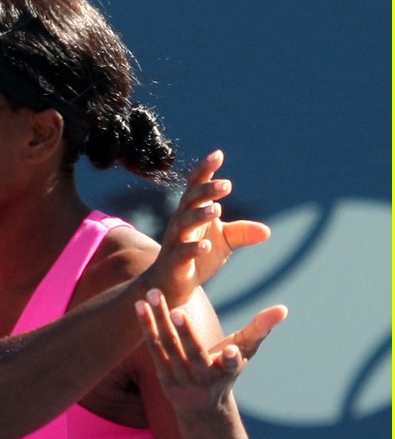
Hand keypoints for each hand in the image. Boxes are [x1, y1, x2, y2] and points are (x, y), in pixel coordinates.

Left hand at [137, 290, 287, 410]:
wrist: (201, 406)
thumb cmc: (227, 369)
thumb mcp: (245, 352)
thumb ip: (261, 329)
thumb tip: (284, 308)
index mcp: (227, 371)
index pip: (230, 366)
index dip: (229, 359)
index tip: (229, 352)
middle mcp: (203, 378)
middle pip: (192, 353)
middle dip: (185, 332)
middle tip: (176, 309)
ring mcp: (180, 378)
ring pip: (168, 348)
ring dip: (157, 321)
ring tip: (151, 295)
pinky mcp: (162, 375)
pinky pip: (153, 348)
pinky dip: (146, 327)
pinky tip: (139, 306)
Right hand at [147, 151, 270, 306]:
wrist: (172, 283)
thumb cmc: (197, 257)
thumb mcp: (223, 242)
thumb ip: (241, 233)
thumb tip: (266, 231)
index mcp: (192, 212)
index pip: (196, 186)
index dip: (205, 170)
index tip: (218, 155)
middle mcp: (181, 222)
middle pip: (190, 200)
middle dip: (206, 191)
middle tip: (227, 185)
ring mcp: (175, 241)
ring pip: (183, 222)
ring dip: (199, 215)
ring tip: (216, 210)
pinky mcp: (174, 261)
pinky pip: (182, 252)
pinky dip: (193, 248)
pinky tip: (207, 245)